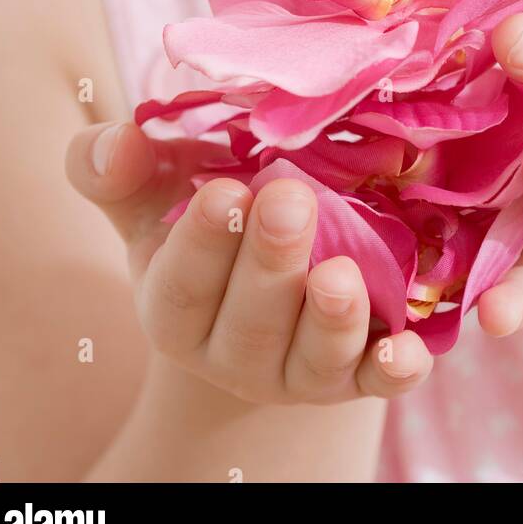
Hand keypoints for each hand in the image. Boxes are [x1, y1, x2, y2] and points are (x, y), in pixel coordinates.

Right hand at [65, 125, 432, 404]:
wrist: (265, 275)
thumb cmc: (207, 216)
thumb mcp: (153, 191)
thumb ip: (115, 166)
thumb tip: (117, 142)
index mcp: (176, 310)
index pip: (181, 288)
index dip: (201, 243)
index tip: (223, 190)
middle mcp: (236, 351)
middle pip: (250, 322)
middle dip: (270, 261)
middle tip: (289, 199)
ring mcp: (301, 369)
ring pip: (313, 358)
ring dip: (329, 319)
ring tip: (341, 274)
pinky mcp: (360, 374)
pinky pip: (377, 381)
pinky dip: (393, 370)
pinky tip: (408, 350)